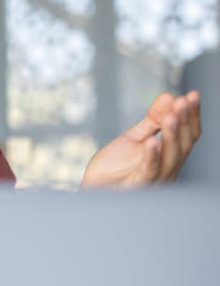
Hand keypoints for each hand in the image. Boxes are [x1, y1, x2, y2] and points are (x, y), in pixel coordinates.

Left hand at [81, 91, 200, 187]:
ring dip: (172, 135)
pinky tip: (152, 141)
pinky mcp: (138, 186)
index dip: (191, 116)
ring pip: (171, 157)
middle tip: (183, 101)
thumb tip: (168, 96)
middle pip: (184, 145)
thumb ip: (151, 120)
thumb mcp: (133, 139)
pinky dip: (152, 156)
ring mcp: (155, 179)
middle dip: (185, 121)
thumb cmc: (113, 169)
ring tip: (171, 115)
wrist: (93, 190)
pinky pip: (149, 171)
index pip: (187, 135)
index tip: (193, 95)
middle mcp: (168, 170)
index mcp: (169, 157)